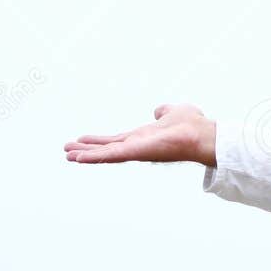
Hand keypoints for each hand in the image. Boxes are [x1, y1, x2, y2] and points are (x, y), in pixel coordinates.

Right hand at [64, 103, 216, 166]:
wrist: (202, 134)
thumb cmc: (193, 125)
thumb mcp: (173, 111)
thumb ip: (163, 111)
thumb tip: (159, 111)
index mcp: (143, 137)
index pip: (116, 140)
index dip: (99, 141)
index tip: (82, 140)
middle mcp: (137, 145)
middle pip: (107, 149)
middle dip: (87, 151)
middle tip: (67, 152)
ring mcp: (136, 150)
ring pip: (106, 154)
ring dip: (86, 156)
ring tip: (67, 156)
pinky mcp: (136, 152)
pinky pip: (112, 156)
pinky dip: (95, 158)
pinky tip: (79, 159)